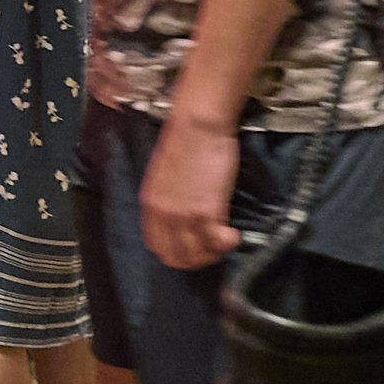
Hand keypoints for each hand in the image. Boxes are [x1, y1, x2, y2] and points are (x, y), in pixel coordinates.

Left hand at [142, 112, 242, 269]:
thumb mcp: (165, 177)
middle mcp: (162, 214)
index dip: (177, 252)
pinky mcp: (206, 211)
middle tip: (213, 246)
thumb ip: (169, 201)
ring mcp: (183, 215)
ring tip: (224, 240)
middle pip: (176, 257)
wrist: (196, 125)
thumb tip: (181, 219)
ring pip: (197, 255)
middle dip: (196, 258)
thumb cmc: (184, 144)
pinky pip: (216, 243)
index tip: (193, 245)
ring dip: (214, 253)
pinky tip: (233, 235)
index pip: (156, 246)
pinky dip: (227, 244)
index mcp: (149, 204)